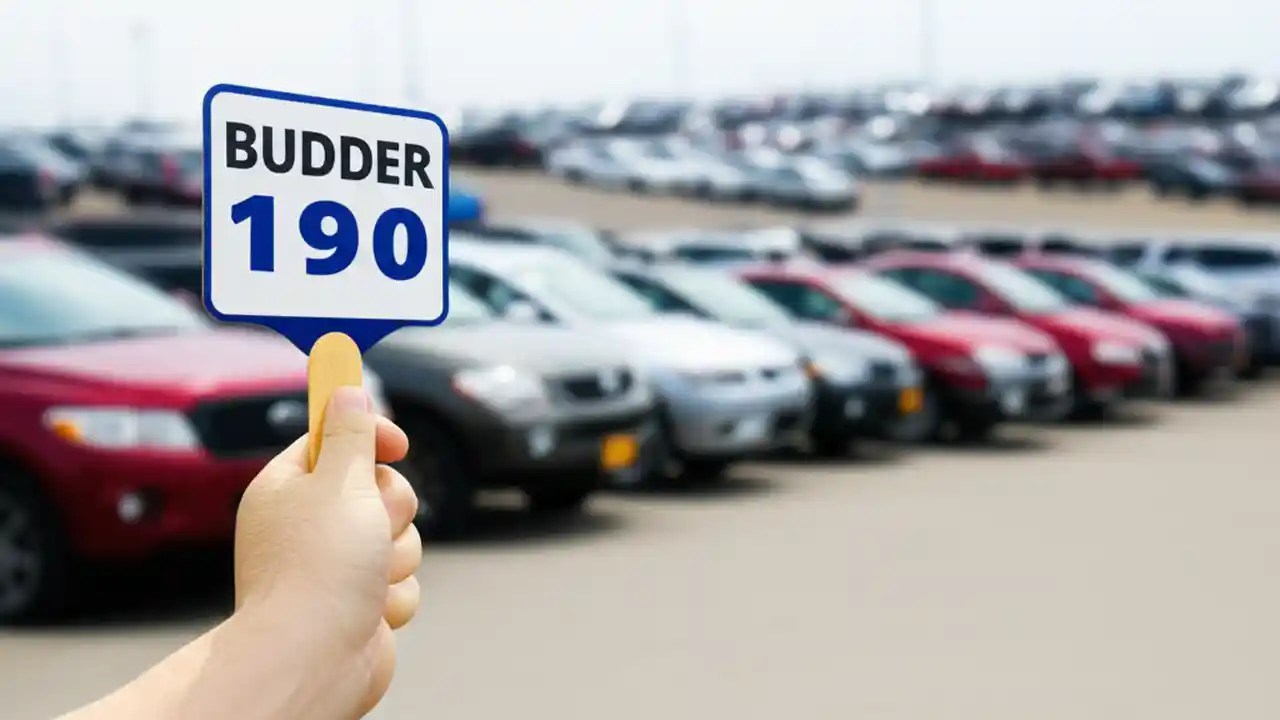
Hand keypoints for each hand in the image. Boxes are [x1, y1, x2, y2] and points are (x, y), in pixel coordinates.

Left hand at [233, 386, 421, 716]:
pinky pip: (401, 580)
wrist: (314, 659)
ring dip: (396, 555)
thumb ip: (352, 433)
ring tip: (368, 577)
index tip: (398, 445)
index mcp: (287, 488)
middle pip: (380, 487)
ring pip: (398, 536)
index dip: (370, 437)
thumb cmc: (319, 569)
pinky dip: (394, 594)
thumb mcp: (341, 480)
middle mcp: (306, 525)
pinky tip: (370, 610)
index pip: (334, 439)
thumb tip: (345, 389)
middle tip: (370, 526)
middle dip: (392, 509)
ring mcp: (333, 567)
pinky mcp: (358, 602)